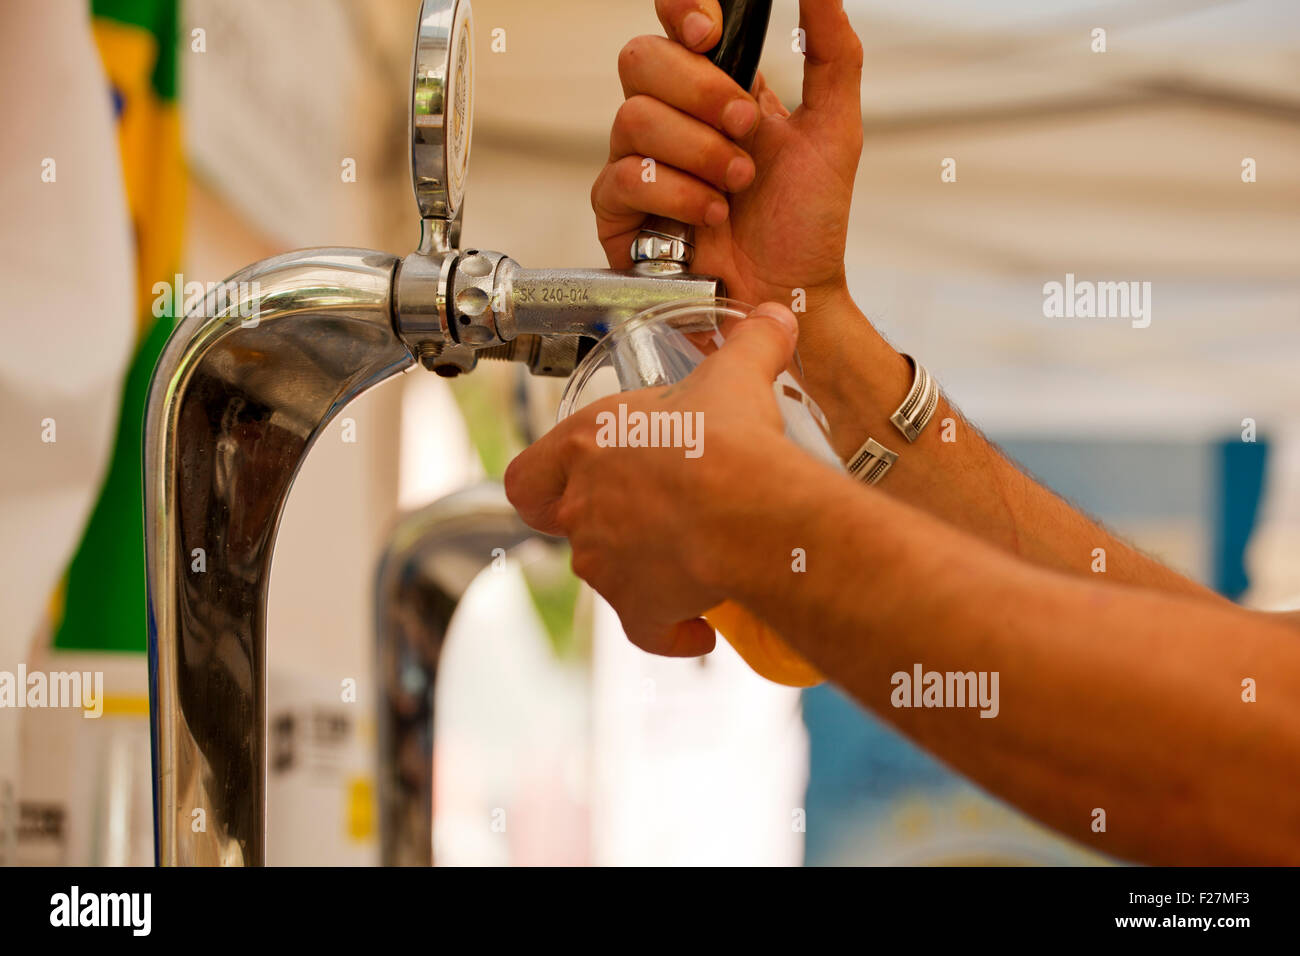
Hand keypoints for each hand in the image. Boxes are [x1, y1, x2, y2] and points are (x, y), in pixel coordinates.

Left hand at [505, 303, 803, 656]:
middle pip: (572, 524)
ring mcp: (605, 563)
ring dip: (643, 569)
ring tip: (692, 558)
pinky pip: (648, 629)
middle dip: (611, 522)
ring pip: (610, 574)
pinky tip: (700, 628)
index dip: (545, 481)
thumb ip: (749, 344)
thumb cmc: (728, 443)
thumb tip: (772, 319)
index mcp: (588, 445)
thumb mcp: (737, 374)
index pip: (529, 475)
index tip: (575, 481)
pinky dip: (670, 631)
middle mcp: (584, 506)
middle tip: (653, 514)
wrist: (752, 511)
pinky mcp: (638, 609)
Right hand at [592, 0, 864, 317]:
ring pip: (632, 117)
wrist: (789, 294)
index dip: (680, 10)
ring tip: (736, 186)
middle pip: (640, 58)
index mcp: (714, 87)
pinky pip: (623, 178)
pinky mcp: (619, 211)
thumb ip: (831, 52)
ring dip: (698, 152)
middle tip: (746, 129)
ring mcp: (640, 162)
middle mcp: (670, 117)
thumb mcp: (834, 130)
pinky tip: (709, 216)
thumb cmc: (805, 223)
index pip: (673, 23)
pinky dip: (677, 195)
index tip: (710, 30)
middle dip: (700, 91)